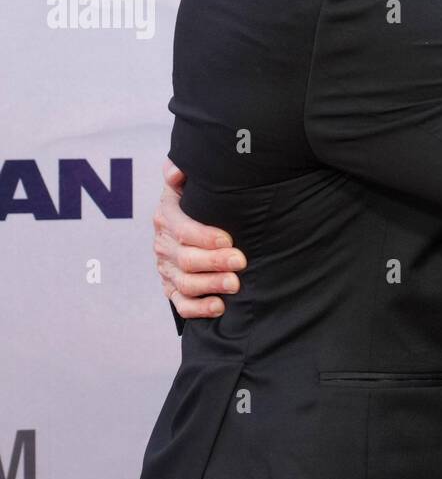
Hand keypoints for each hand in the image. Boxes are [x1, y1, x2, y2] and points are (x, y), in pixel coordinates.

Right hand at [153, 158, 246, 318]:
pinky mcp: (172, 289)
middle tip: (240, 261)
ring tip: (234, 284)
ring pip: (185, 283)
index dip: (204, 236)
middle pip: (186, 259)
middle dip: (214, 261)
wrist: (189, 224)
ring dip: (210, 285)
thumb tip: (174, 170)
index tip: (228, 239)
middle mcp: (164, 245)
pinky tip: (219, 306)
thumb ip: (181, 173)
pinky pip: (181, 304)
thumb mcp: (188, 184)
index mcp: (167, 217)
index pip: (182, 229)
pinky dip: (199, 308)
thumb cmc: (195, 201)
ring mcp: (167, 269)